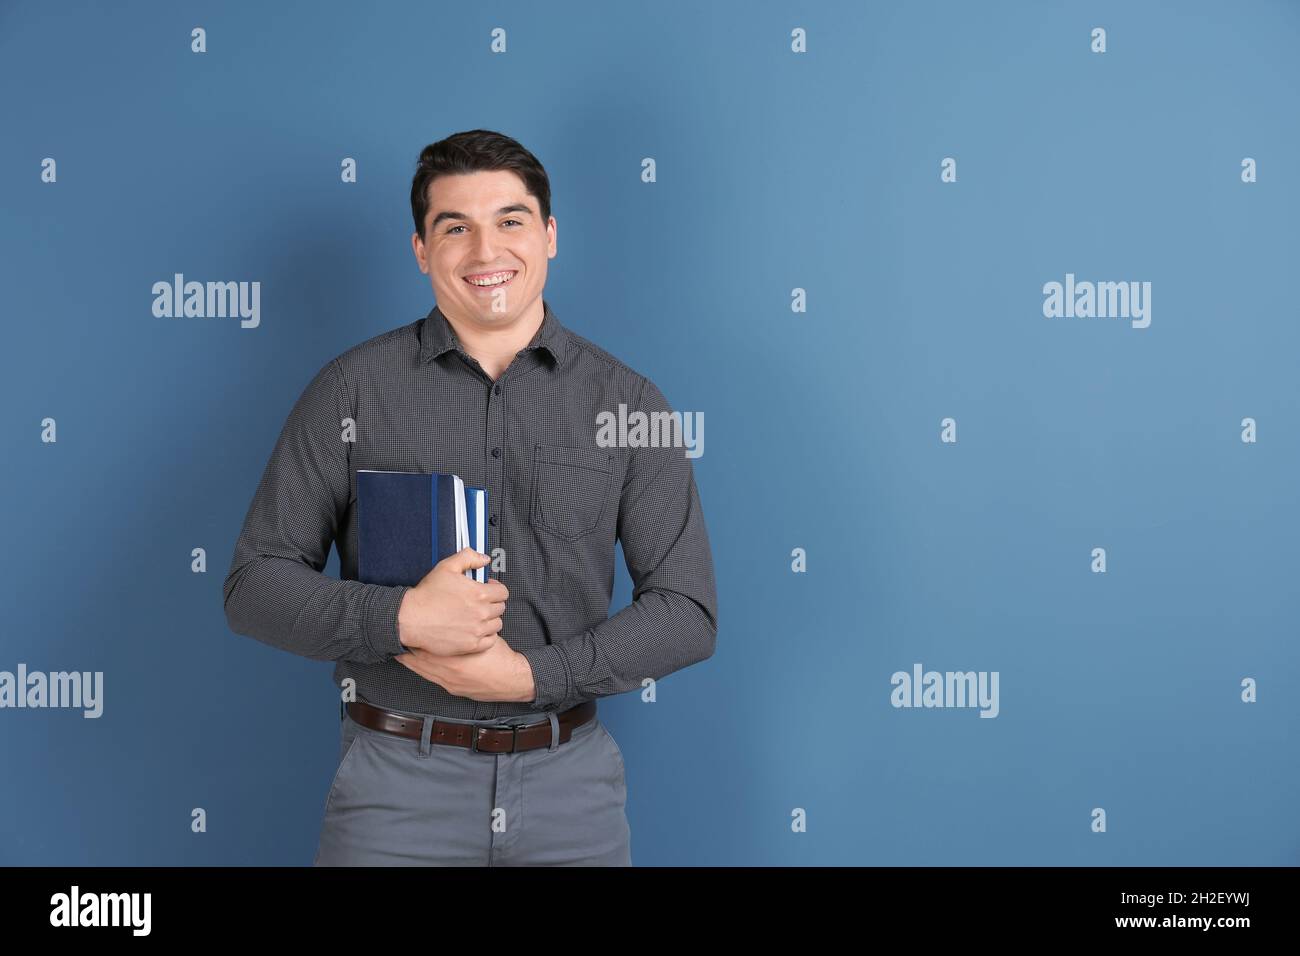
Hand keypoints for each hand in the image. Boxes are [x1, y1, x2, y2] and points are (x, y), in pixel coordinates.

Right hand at [396, 548, 508, 654]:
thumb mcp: (446, 566)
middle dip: (492, 603)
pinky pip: (490, 640)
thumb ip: (468, 558)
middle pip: (500, 608)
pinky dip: (486, 635)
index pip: (503, 592)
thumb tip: (484, 559)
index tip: (487, 589)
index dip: (495, 588)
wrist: (410, 618)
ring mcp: (477, 631)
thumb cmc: (427, 594)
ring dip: (490, 619)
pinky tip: (476, 629)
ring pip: (497, 624)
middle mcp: (481, 613)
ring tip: (477, 615)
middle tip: (479, 602)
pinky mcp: (471, 645)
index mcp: (479, 594)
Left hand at [396, 634, 536, 701]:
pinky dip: (422, 671)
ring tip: (401, 652)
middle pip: (419, 661)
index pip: (426, 648)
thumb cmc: (500, 657)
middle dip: (408, 650)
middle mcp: (447, 672)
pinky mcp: (453, 689)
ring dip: (412, 661)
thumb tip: (460, 614)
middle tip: (396, 641)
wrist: (511, 681)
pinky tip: (418, 664)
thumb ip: (469, 627)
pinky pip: (431, 678)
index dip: (415, 639)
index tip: (405, 630)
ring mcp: (449, 682)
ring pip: (423, 671)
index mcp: (454, 658)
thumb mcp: (484, 637)